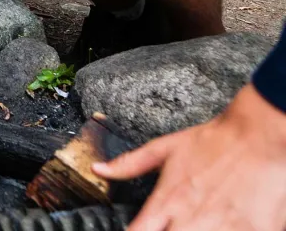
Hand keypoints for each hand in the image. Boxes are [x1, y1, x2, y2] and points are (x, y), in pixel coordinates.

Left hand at [92, 84, 285, 230]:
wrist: (259, 136)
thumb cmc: (214, 141)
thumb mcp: (165, 148)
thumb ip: (129, 164)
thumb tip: (99, 169)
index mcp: (167, 202)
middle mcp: (192, 220)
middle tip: (171, 226)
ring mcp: (223, 230)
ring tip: (198, 224)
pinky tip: (224, 226)